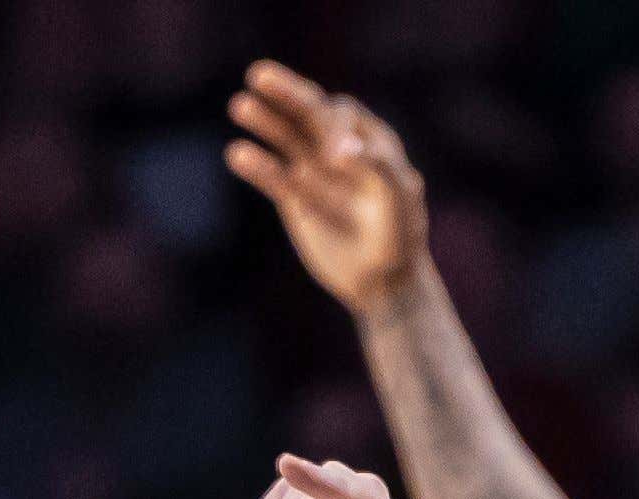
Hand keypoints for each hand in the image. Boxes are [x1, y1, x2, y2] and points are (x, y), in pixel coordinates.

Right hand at [227, 62, 427, 314]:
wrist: (385, 282)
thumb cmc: (400, 238)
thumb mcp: (401, 202)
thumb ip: (382, 169)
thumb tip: (346, 149)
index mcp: (368, 140)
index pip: (341, 115)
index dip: (333, 128)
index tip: (335, 160)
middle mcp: (337, 148)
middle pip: (307, 110)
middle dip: (285, 91)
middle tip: (259, 75)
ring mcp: (313, 170)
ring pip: (285, 136)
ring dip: (264, 120)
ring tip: (241, 106)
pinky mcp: (294, 197)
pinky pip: (272, 175)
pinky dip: (256, 164)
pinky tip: (238, 154)